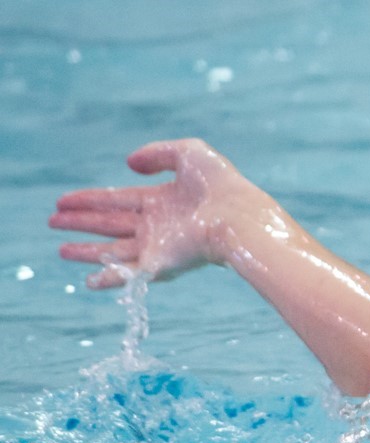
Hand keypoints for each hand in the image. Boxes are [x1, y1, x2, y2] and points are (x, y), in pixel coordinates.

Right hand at [50, 139, 271, 288]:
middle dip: (80, 223)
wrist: (236, 216)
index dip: (90, 200)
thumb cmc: (219, 184)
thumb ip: (157, 153)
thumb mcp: (188, 153)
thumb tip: (129, 165)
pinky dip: (109, 278)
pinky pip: (129, 275)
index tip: (63, 200)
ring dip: (86, 251)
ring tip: (61, 251)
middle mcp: (158, 226)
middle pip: (110, 225)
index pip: (119, 201)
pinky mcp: (161, 265)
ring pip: (113, 251)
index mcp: (162, 201)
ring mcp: (159, 247)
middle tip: (52, 222)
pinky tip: (89, 281)